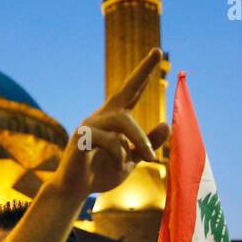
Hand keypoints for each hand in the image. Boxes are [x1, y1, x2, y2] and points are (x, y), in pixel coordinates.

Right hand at [53, 48, 166, 198]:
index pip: (133, 93)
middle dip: (143, 71)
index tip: (157, 52)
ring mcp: (90, 124)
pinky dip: (119, 155)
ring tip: (149, 159)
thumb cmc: (100, 173)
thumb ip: (147, 144)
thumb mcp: (130, 160)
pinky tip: (118, 165)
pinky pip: (110, 141)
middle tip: (158, 51)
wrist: (74, 190)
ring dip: (140, 140)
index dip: (144, 73)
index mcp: (115, 120)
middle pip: (126, 90)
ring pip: (124, 122)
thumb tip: (167, 124)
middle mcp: (103, 116)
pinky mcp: (81, 136)